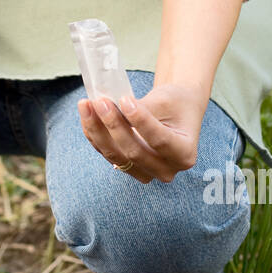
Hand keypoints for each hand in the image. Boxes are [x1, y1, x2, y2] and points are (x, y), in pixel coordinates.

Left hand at [78, 81, 207, 183]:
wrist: (175, 112)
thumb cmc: (175, 103)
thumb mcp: (166, 101)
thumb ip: (143, 109)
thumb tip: (114, 108)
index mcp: (185, 153)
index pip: (160, 140)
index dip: (140, 121)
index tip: (124, 99)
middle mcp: (167, 169)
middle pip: (135, 152)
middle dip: (114, 125)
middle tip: (100, 101)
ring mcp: (147, 173)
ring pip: (116, 156)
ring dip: (97, 130)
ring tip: (86, 105)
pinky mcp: (129, 168)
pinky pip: (108, 154)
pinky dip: (94, 134)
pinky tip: (87, 115)